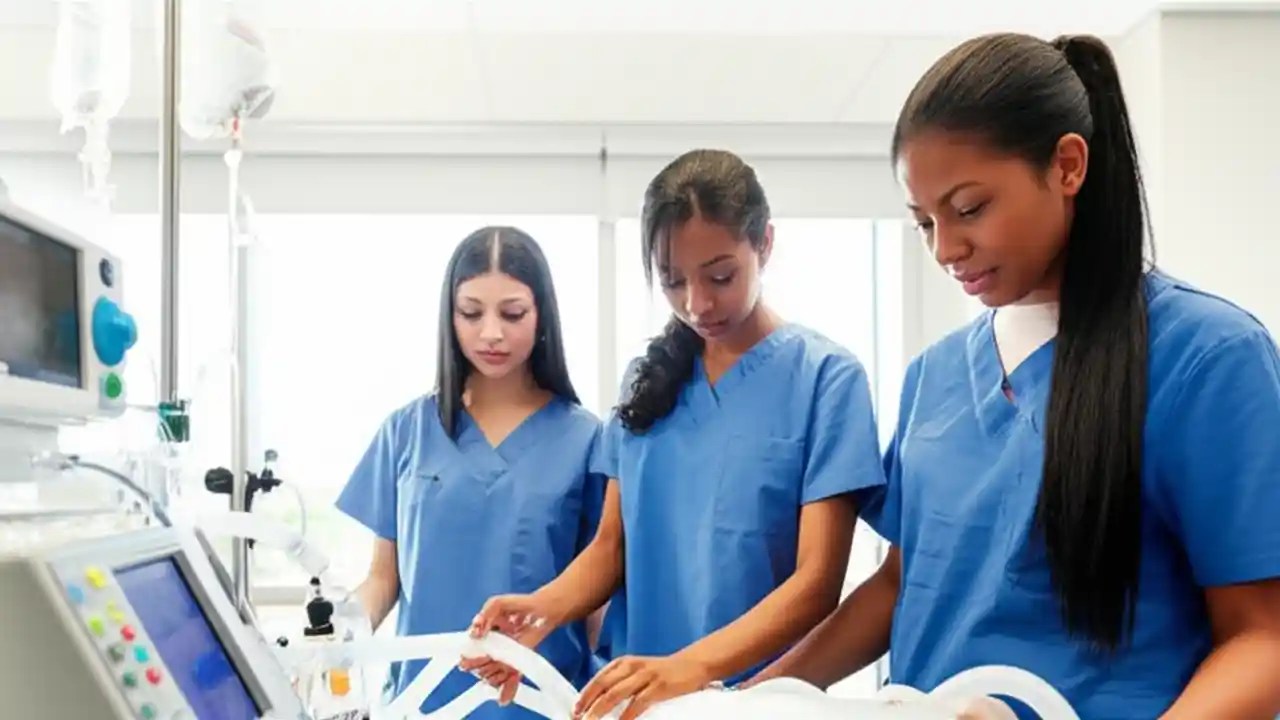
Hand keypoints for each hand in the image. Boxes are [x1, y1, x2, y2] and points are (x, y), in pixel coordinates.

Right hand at [458, 592, 561, 705]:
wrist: (543, 611)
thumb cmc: (519, 605)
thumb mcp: (498, 603)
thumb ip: (485, 614)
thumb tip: (474, 631)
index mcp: (481, 635)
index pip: (469, 650)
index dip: (470, 655)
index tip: (472, 654)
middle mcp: (489, 649)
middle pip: (478, 665)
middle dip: (480, 664)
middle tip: (489, 657)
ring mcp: (502, 658)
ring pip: (491, 674)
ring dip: (493, 673)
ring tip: (500, 663)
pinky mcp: (516, 664)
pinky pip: (507, 678)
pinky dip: (506, 687)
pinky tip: (505, 689)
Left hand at [573, 655, 713, 719]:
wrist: (692, 664)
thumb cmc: (662, 672)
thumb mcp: (638, 671)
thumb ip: (620, 682)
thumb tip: (598, 703)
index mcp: (624, 662)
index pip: (598, 678)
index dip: (584, 694)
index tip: (574, 710)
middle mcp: (632, 666)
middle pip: (603, 685)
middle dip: (587, 703)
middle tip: (577, 718)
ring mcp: (645, 675)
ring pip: (616, 694)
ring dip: (600, 710)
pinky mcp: (659, 686)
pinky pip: (638, 702)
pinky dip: (627, 715)